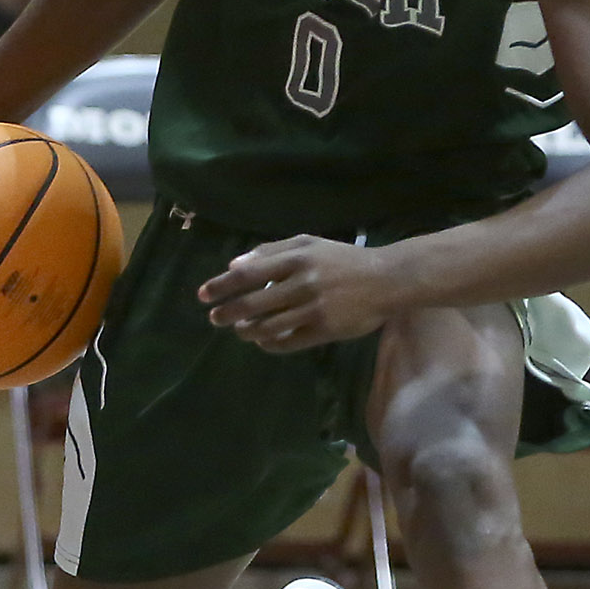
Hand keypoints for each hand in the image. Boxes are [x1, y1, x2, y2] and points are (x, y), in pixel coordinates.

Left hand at [198, 236, 407, 351]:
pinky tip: (262, 342)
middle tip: (214, 318)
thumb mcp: (309, 244)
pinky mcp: (325, 330)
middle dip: (227, 313)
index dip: (222, 286)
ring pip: (268, 327)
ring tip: (239, 331)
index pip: (248, 274)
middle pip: (253, 304)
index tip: (203, 295)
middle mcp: (302, 283)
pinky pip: (289, 342)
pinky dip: (270, 344)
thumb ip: (273, 250)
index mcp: (296, 258)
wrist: (386, 279)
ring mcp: (314, 309)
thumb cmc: (343, 260)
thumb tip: (234, 264)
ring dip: (247, 331)